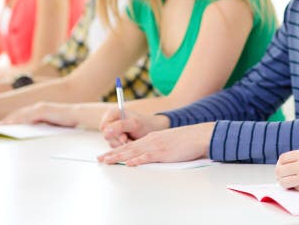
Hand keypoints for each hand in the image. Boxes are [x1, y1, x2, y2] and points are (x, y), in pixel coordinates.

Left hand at [1, 102, 79, 127]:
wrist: (78, 114)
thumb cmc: (67, 120)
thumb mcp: (52, 125)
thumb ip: (43, 127)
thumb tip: (35, 135)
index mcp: (40, 111)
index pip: (22, 116)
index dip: (12, 120)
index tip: (2, 126)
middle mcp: (38, 107)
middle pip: (19, 114)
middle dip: (7, 120)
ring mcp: (40, 108)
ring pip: (21, 114)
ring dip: (10, 120)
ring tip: (1, 126)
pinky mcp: (43, 110)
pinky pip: (28, 116)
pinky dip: (19, 119)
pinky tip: (13, 123)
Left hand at [97, 122, 213, 165]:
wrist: (198, 135)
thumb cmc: (186, 140)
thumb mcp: (168, 141)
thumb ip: (157, 146)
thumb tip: (149, 154)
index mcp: (152, 138)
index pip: (130, 145)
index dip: (117, 150)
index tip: (107, 155)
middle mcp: (151, 141)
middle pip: (128, 148)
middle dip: (112, 154)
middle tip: (99, 159)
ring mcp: (156, 146)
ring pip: (134, 152)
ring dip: (119, 157)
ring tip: (107, 161)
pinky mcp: (163, 153)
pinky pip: (148, 157)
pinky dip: (138, 160)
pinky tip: (129, 164)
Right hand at [100, 109, 168, 147]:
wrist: (154, 131)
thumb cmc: (145, 124)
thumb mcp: (134, 124)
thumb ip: (120, 126)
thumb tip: (105, 131)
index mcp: (113, 113)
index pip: (104, 126)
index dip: (112, 133)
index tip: (124, 136)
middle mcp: (111, 121)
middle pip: (106, 136)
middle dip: (119, 140)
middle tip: (129, 139)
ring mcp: (113, 131)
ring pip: (110, 142)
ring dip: (122, 144)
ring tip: (132, 140)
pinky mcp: (116, 139)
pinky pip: (115, 147)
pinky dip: (123, 147)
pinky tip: (130, 142)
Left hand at [275, 150, 298, 191]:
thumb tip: (290, 166)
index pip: (283, 158)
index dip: (282, 164)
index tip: (285, 167)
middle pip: (279, 170)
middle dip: (280, 174)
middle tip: (286, 177)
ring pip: (283, 182)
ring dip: (285, 183)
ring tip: (293, 183)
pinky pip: (294, 189)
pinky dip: (295, 189)